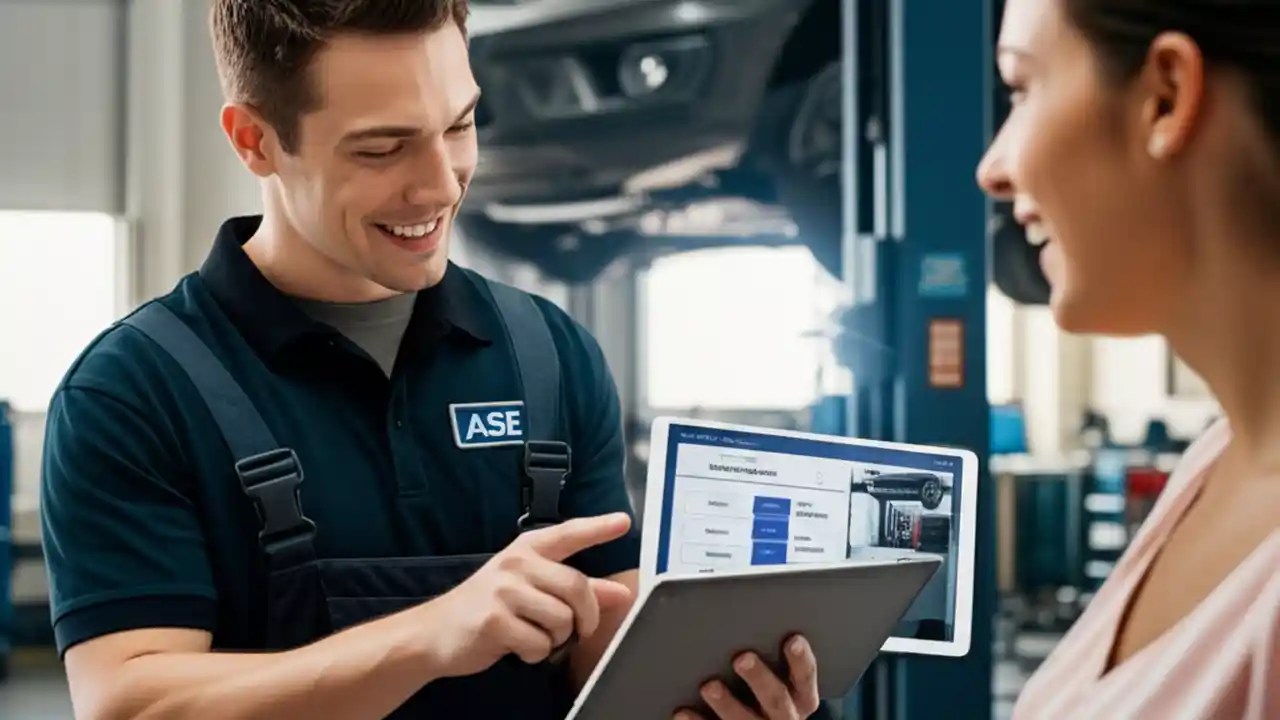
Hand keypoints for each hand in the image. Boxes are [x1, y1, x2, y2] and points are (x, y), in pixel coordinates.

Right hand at [420, 512, 634, 676]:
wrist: (435, 632)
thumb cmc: (489, 607)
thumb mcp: (531, 589)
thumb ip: (578, 589)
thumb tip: (620, 593)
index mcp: (526, 550)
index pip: (568, 534)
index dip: (598, 528)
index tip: (623, 522)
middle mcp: (515, 564)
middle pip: (577, 588)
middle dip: (586, 617)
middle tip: (578, 629)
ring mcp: (503, 591)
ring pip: (562, 620)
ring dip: (557, 638)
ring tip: (534, 634)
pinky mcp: (494, 621)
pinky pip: (539, 644)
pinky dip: (536, 653)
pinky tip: (517, 646)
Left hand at [674, 635, 820, 719]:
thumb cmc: (765, 687)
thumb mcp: (779, 675)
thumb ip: (771, 653)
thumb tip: (749, 616)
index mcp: (801, 696)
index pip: (805, 676)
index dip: (801, 659)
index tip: (793, 639)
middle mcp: (785, 717)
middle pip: (776, 699)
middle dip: (759, 678)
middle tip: (742, 658)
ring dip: (727, 704)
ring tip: (708, 686)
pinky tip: (682, 712)